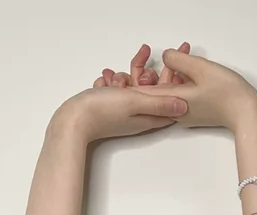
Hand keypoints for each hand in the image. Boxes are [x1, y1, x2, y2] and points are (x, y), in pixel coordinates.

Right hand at [56, 43, 191, 142]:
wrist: (72, 120)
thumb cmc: (102, 112)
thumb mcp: (135, 102)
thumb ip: (159, 103)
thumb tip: (184, 106)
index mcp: (147, 117)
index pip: (170, 100)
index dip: (178, 81)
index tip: (181, 63)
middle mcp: (138, 116)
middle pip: (151, 89)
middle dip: (146, 70)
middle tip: (144, 51)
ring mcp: (124, 112)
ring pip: (132, 87)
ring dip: (124, 76)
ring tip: (113, 76)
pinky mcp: (111, 108)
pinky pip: (117, 90)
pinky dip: (111, 83)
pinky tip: (104, 82)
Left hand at [146, 47, 256, 132]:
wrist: (244, 113)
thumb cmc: (226, 92)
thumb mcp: (200, 67)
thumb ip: (178, 60)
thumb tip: (166, 57)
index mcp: (173, 100)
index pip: (145, 93)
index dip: (137, 81)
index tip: (131, 74)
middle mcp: (175, 112)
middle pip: (157, 92)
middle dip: (158, 72)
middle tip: (160, 55)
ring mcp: (184, 115)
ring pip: (169, 93)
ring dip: (172, 75)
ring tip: (181, 56)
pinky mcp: (194, 114)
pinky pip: (179, 98)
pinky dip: (181, 83)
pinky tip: (188, 72)